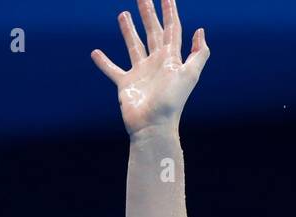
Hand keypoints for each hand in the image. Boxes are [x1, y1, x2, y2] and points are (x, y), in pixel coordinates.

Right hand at [91, 0, 209, 135]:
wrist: (153, 125)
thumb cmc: (171, 101)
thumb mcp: (189, 75)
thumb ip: (198, 54)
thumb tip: (200, 30)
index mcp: (172, 59)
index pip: (172, 29)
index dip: (170, 12)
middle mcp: (157, 63)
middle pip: (153, 32)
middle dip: (148, 14)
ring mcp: (141, 73)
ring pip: (134, 46)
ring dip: (128, 30)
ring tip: (123, 14)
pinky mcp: (126, 84)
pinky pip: (112, 70)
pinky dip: (104, 62)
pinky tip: (95, 53)